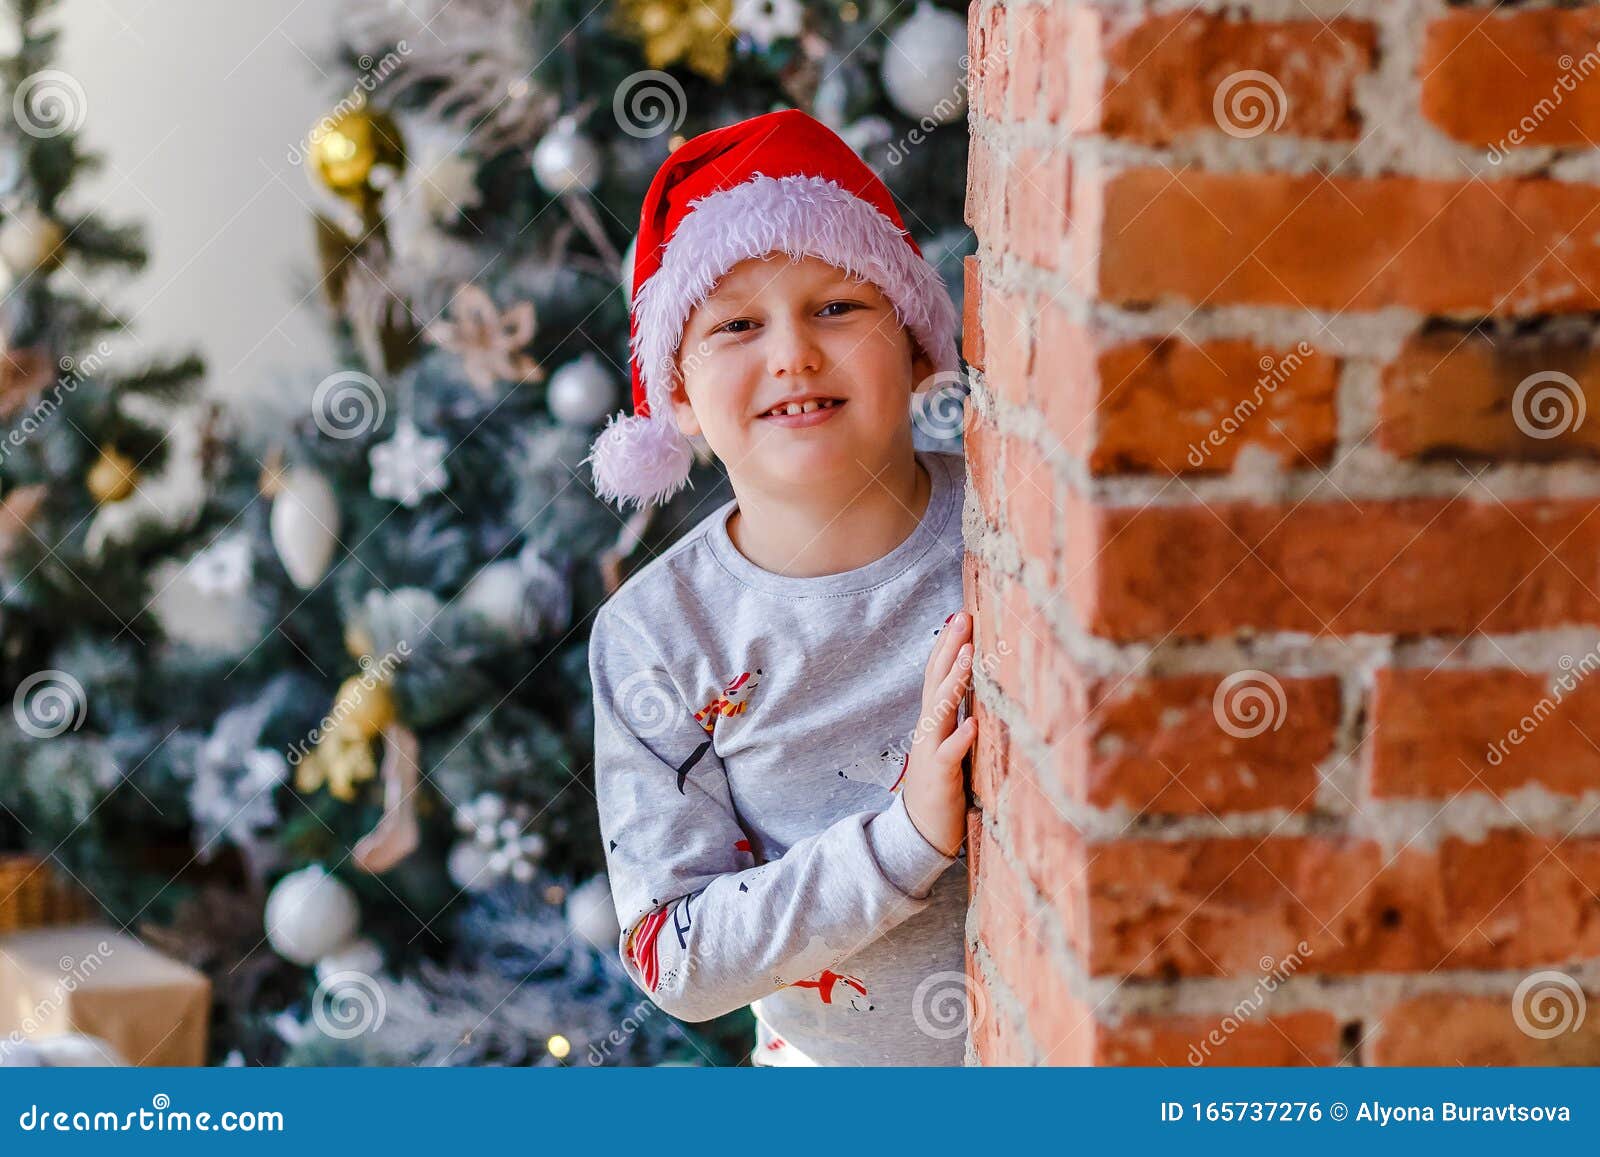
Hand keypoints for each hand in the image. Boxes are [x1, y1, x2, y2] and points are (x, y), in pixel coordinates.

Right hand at [902, 610, 976, 857]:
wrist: (921, 832)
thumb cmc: (943, 787)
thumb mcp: (951, 745)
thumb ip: (958, 718)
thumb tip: (978, 690)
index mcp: (933, 721)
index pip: (937, 674)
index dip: (947, 644)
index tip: (961, 614)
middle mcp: (929, 729)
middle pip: (936, 680)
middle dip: (949, 647)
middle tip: (963, 617)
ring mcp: (931, 751)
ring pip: (940, 710)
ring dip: (954, 681)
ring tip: (968, 654)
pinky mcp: (939, 777)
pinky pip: (948, 755)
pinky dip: (960, 738)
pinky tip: (973, 724)